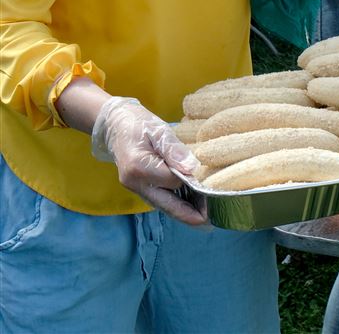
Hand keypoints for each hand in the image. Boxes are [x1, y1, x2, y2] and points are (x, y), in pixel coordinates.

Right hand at [91, 97, 206, 224]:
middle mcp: (135, 183)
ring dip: (185, 212)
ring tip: (209, 217)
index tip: (212, 183)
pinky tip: (193, 207)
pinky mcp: (140, 188)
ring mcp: (136, 188)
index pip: (173, 182)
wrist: (116, 125)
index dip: (193, 183)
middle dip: (190, 215)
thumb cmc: (139, 124)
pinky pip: (161, 200)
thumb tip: (192, 169)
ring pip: (164, 205)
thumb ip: (175, 150)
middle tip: (213, 222)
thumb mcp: (159, 131)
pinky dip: (177, 205)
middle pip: (167, 204)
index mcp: (138, 168)